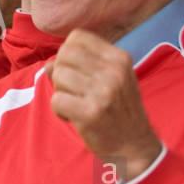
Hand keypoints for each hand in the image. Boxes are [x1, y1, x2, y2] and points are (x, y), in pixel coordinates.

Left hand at [47, 31, 162, 183]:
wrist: (134, 145)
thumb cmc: (117, 110)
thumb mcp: (109, 80)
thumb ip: (80, 67)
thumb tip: (50, 64)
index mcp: (119, 58)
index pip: (77, 37)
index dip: (67, 54)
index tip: (76, 72)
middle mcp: (113, 71)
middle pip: (64, 55)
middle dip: (61, 73)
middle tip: (75, 92)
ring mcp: (103, 91)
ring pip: (58, 76)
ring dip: (60, 93)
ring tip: (76, 104)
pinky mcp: (90, 112)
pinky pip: (56, 100)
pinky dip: (59, 111)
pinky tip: (74, 117)